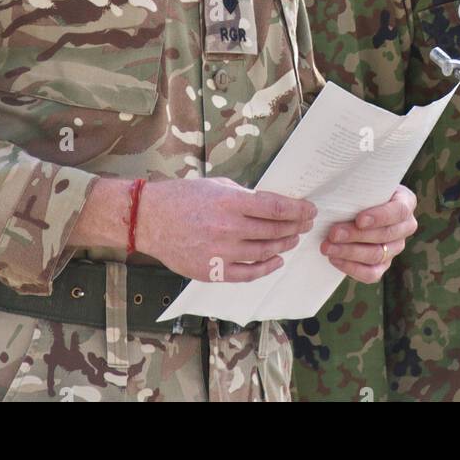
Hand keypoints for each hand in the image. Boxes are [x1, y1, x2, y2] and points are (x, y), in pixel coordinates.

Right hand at [137, 177, 316, 282]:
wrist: (150, 219)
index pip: (276, 208)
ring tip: (293, 239)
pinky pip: (248, 273)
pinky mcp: (212, 270)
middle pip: (274, 230)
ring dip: (284, 245)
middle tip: (305, 224)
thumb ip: (245, 196)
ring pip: (264, 252)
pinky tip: (277, 260)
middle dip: (295, 227)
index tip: (310, 210)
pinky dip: (266, 268)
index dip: (298, 210)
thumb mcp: (218, 185)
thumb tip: (273, 205)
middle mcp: (228, 228)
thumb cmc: (183, 197)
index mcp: (230, 202)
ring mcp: (220, 252)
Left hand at [321, 185, 417, 283]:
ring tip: (327, 247)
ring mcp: (395, 247)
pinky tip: (334, 258)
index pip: (399, 211)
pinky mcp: (384, 264)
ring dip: (349, 252)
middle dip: (356, 235)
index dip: (380, 217)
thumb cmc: (361, 190)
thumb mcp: (365, 184)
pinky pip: (371, 273)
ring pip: (376, 255)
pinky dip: (351, 268)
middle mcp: (406, 227)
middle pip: (385, 235)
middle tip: (333, 233)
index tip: (359, 220)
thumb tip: (339, 188)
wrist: (357, 205)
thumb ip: (360, 186)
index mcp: (406, 202)